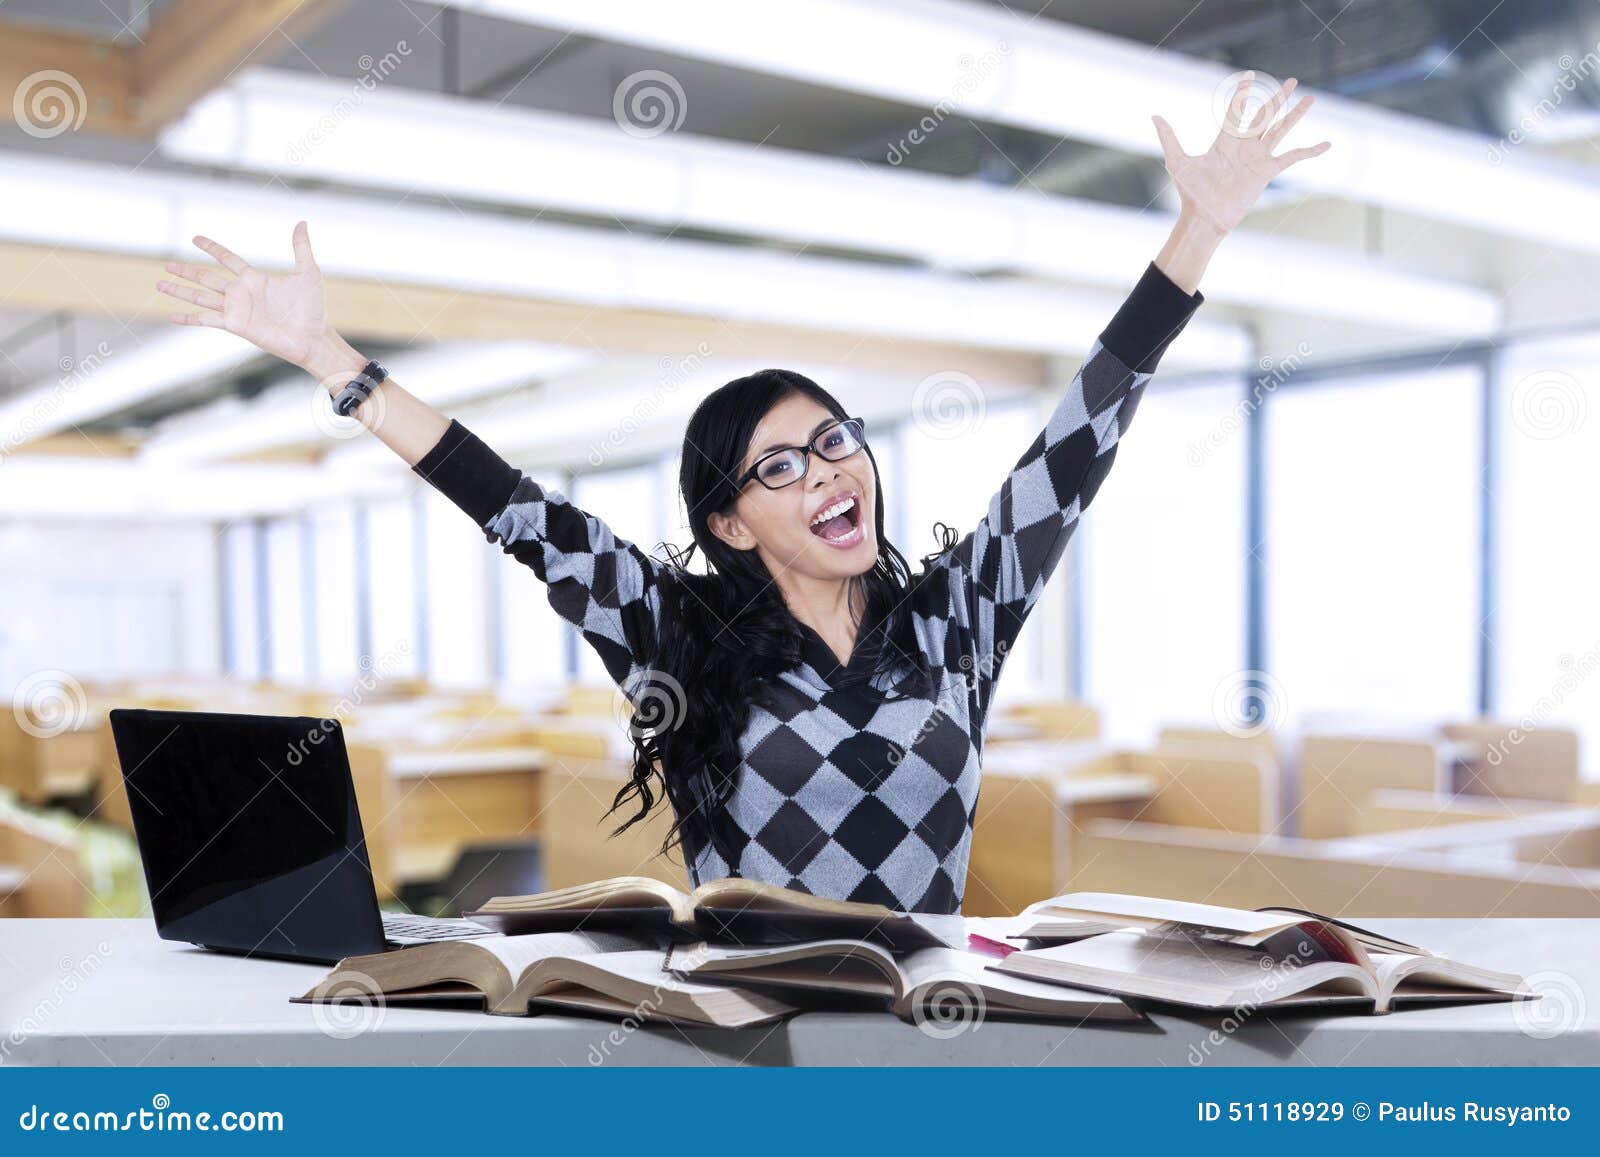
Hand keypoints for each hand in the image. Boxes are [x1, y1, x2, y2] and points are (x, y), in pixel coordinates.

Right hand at [155, 221, 330, 370]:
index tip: (195, 238)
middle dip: (186, 271)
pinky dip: (188, 318)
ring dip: (179, 290)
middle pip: (206, 278)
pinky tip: (171, 315)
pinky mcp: (235, 325)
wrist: (313, 338)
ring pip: (200, 296)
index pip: (228, 259)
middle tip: (166, 264)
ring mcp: (236, 310)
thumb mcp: (308, 273)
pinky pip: (206, 319)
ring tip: (159, 283)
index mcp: (255, 279)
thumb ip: (301, 247)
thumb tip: (302, 222)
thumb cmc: (313, 309)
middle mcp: (242, 293)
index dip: (212, 248)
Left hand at [1151, 73, 1330, 234]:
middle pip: (1265, 114)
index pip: (1237, 109)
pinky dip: (1309, 151)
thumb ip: (1169, 137)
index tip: (1250, 75)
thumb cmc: (1189, 192)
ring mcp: (1257, 158)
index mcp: (1225, 139)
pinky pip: (1292, 158)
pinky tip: (1326, 144)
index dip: (1243, 92)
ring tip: (1310, 98)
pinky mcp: (1267, 172)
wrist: (1203, 217)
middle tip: (1292, 80)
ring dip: (1295, 114)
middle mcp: (1244, 145)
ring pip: (1280, 129)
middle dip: (1278, 97)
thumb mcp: (1177, 161)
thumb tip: (1154, 116)